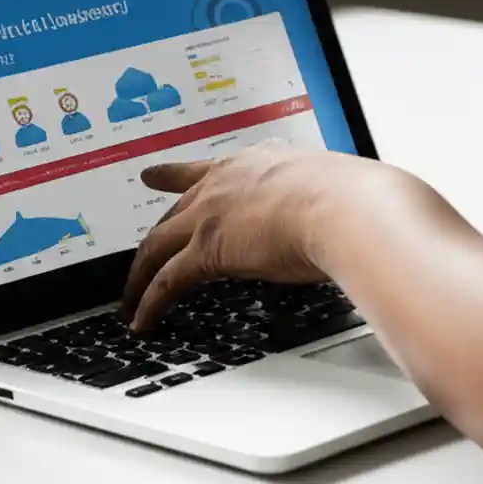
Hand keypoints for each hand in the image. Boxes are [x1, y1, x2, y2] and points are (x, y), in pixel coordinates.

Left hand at [119, 140, 389, 330]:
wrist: (348, 208)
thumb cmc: (354, 200)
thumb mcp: (329, 191)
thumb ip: (320, 203)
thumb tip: (342, 220)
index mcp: (257, 163)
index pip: (207, 169)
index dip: (174, 175)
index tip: (152, 175)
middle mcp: (225, 182)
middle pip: (173, 212)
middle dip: (152, 235)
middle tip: (138, 253)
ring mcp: (211, 214)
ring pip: (157, 246)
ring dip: (139, 277)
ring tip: (129, 300)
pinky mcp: (207, 249)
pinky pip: (165, 280)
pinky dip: (149, 302)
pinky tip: (141, 320)